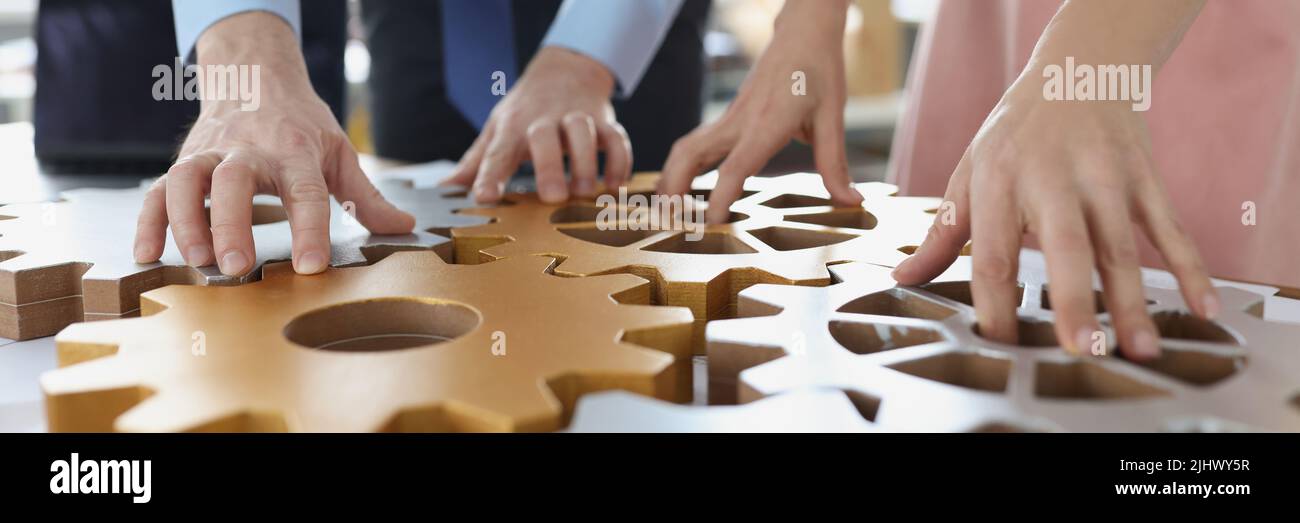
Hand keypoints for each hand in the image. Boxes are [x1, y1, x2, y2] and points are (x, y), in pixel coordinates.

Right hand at [133, 13, 413, 276]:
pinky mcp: (184, 162)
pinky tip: (148, 254)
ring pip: (186, 182)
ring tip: (198, 262)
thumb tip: (404, 226)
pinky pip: (158, 190)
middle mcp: (249, 150)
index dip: (309, 229)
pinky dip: (150, 221)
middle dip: (233, 224)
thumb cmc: (301, 123)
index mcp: (295, 151)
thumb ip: (366, 195)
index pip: (306, 191)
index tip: (310, 266)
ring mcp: (210, 154)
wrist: (254, 75)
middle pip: (234, 182)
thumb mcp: (339, 151)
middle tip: (237, 267)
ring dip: (187, 223)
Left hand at [444, 46, 630, 203]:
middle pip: (545, 138)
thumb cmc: (525, 111)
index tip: (484, 198)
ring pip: (585, 133)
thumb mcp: (497, 130)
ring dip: (588, 163)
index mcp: (513, 127)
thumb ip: (476, 163)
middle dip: (550, 166)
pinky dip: (620, 162)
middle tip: (553, 196)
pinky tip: (615, 186)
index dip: (489, 175)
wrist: (564, 70)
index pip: (498, 151)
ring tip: (586, 192)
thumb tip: (443, 189)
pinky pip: (617, 138)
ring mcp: (577, 118)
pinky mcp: (605, 121)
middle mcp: (544, 120)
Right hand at [657, 0, 860, 223]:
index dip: (720, 197)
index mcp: (767, 124)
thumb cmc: (819, 71)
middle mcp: (741, 122)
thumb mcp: (833, 118)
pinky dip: (683, 165)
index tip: (712, 222)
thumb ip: (835, 164)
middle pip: (691, 155)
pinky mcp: (730, 117)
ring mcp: (731, 118)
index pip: (735, 167)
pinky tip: (683, 185)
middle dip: (675, 188)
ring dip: (672, 176)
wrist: (804, 33)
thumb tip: (851, 201)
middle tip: (671, 220)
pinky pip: (696, 143)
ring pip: (686, 147)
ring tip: (668, 209)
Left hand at [890, 82, 1216, 360]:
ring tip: (1139, 350)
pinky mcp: (1144, 177)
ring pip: (1122, 247)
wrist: (1077, 70)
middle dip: (1073, 300)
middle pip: (1065, 247)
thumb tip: (901, 281)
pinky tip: (1204, 309)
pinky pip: (1170, 228)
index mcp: (999, 183)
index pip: (993, 254)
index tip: (1002, 345)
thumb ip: (942, 233)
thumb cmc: (1014, 135)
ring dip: (1133, 301)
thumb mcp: (970, 174)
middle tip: (1080, 350)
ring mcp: (1104, 178)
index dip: (995, 303)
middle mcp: (1052, 180)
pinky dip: (1192, 267)